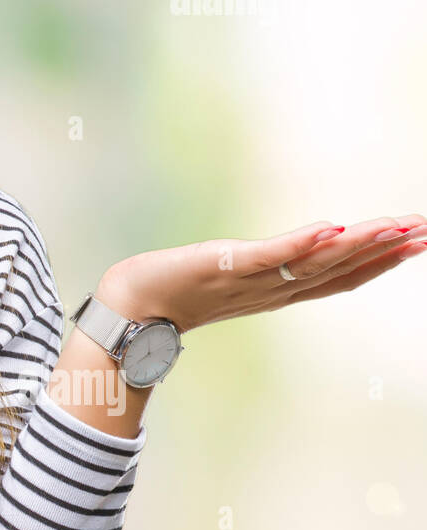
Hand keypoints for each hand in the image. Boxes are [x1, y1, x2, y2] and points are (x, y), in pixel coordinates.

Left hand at [95, 214, 426, 334]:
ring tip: (395, 225)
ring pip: (314, 262)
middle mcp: (272, 289)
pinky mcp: (224, 264)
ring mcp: (249, 279)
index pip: (340, 276)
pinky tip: (330, 228)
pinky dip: (300, 243)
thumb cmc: (176, 288)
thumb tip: (299, 250)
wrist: (130, 305)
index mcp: (277, 291)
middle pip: (339, 270)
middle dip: (386, 250)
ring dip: (357, 243)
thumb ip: (268, 267)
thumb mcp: (232, 276)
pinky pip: (269, 255)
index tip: (420, 241)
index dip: (382, 261)